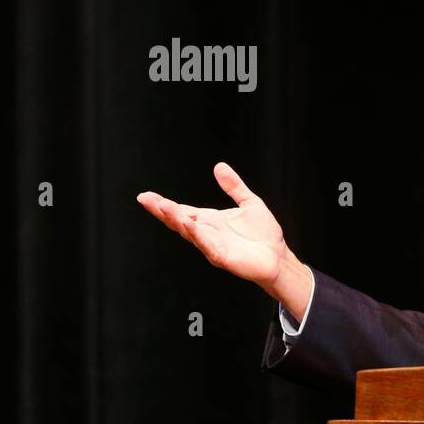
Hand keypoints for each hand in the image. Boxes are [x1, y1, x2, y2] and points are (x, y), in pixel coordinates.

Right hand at [135, 162, 311, 316]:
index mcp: (210, 220)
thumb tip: (219, 166)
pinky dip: (197, 235)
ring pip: (189, 232)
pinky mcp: (222, 257)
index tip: (146, 196)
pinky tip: (188, 225)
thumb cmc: (264, 234)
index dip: (164, 204)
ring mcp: (212, 245)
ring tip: (163, 207)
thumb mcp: (249, 202)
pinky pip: (206, 245)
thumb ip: (234, 186)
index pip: (182, 210)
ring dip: (176, 219)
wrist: (279, 257)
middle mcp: (207, 233)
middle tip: (145, 199)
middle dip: (162, 210)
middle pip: (178, 220)